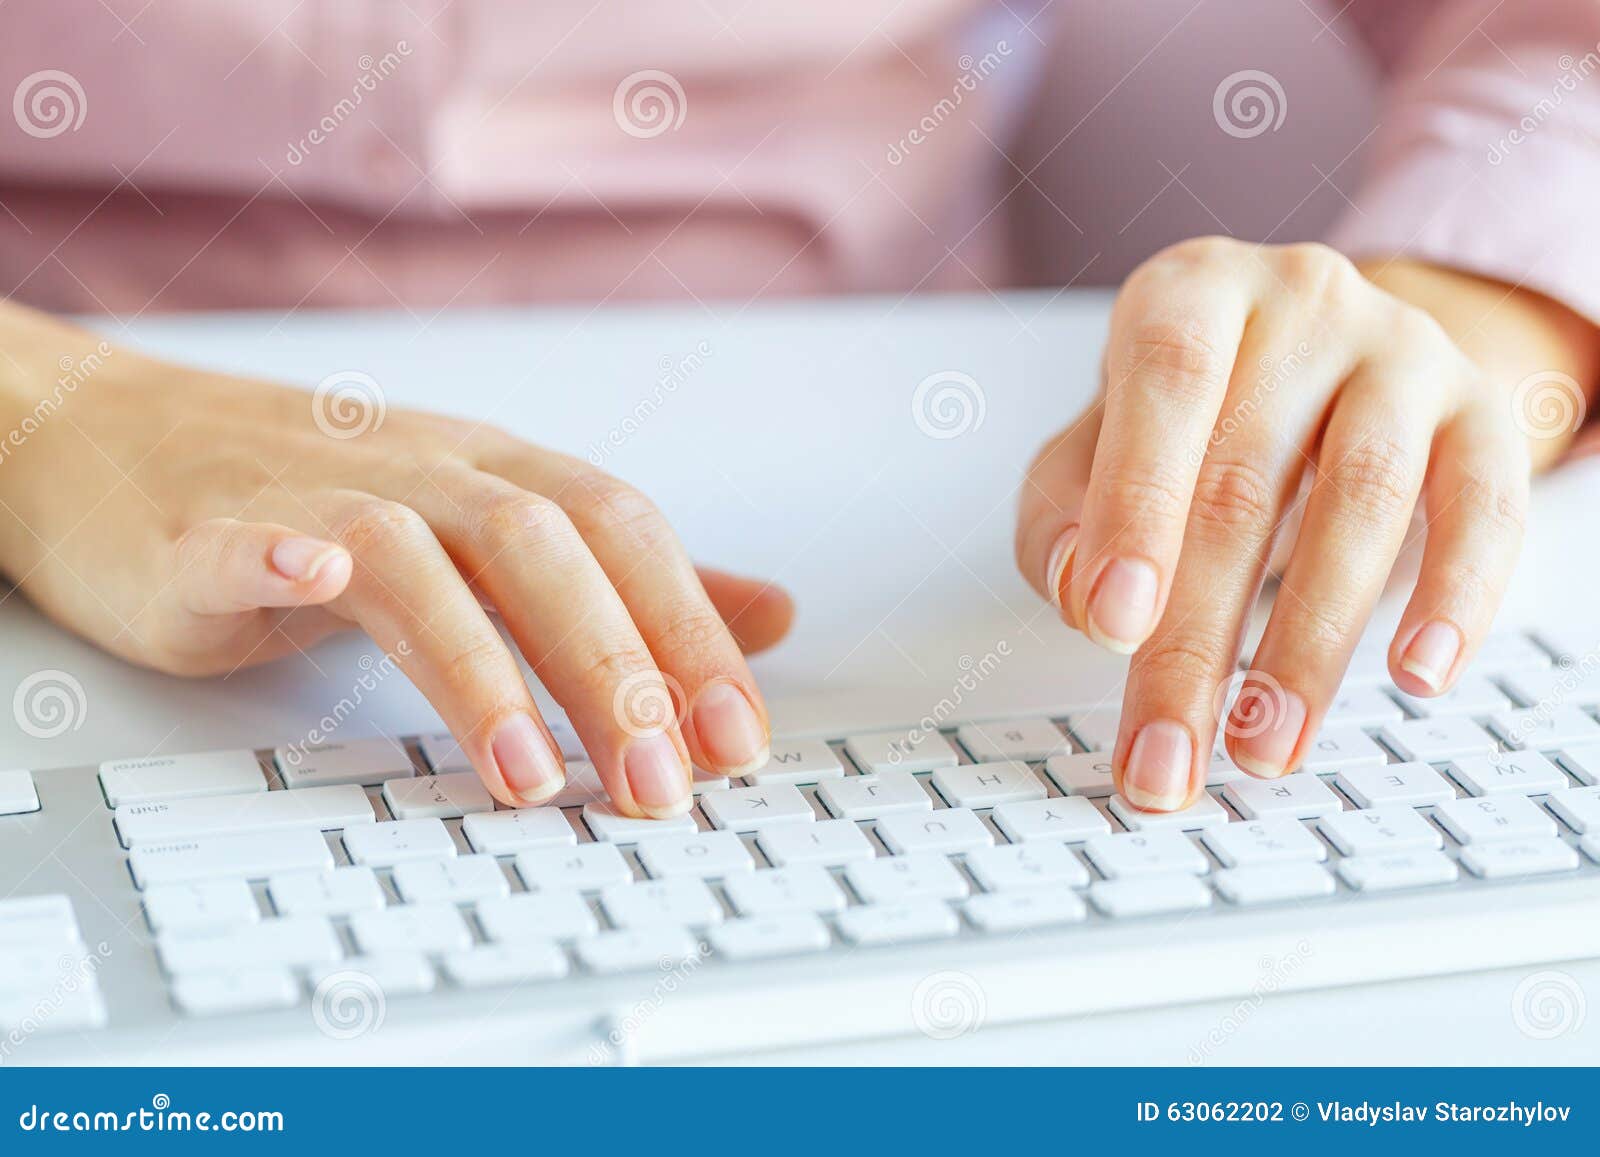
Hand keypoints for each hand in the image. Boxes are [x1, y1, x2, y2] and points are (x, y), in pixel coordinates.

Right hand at [0, 304, 792, 816]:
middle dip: (613, 668)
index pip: (625, 535)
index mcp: (502, 476)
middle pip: (542, 546)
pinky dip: (282, 555)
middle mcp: (427, 471)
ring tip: (526, 778)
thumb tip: (771, 618)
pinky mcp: (205, 529)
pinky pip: (250, 533)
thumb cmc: (325, 502)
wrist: (121, 447)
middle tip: (658, 787)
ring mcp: (315, 489)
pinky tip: (311, 582)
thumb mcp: (492, 537)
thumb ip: (630, 586)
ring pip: (416, 556)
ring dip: (480, 667)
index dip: (689, 631)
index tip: (740, 741)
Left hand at [1015, 238, 1593, 810]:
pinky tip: (1418, 675)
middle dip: (1197, 642)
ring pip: (1362, 502)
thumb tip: (1082, 594)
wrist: (1322, 352)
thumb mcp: (1093, 449)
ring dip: (1310, 646)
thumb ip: (1063, 519)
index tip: (1111, 627)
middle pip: (1244, 481)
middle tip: (1167, 755)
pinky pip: (1485, 507)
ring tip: (1267, 747)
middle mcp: (1300, 303)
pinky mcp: (1481, 413)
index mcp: (1188, 294)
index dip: (1136, 507)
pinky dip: (1455, 597)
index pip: (1164, 388)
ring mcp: (1402, 350)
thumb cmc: (1182, 418)